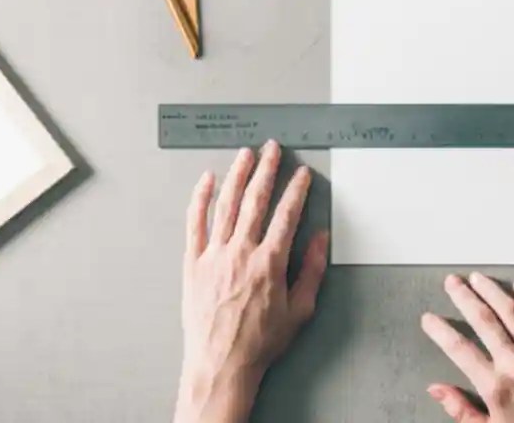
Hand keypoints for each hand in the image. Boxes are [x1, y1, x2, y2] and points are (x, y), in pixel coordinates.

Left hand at [175, 141, 329, 422]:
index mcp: (270, 263)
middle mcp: (241, 252)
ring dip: (237, 175)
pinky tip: (206, 180)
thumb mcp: (300, 310)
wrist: (221, 363)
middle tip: (272, 149)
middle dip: (266, 171)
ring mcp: (214, 255)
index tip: (302, 174)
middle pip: (255, 201)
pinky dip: (200, 199)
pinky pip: (195, 223)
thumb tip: (320, 238)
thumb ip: (311, 270)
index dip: (296, 190)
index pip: (286, 215)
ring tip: (245, 154)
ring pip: (226, 205)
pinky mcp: (193, 263)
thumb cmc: (260, 341)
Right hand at [422, 273, 513, 422]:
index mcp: (495, 387)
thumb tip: (435, 389)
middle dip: (464, 297)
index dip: (440, 331)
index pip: (459, 349)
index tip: (429, 318)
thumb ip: (461, 411)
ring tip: (478, 278)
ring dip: (492, 291)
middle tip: (452, 282)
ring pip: (512, 312)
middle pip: (483, 321)